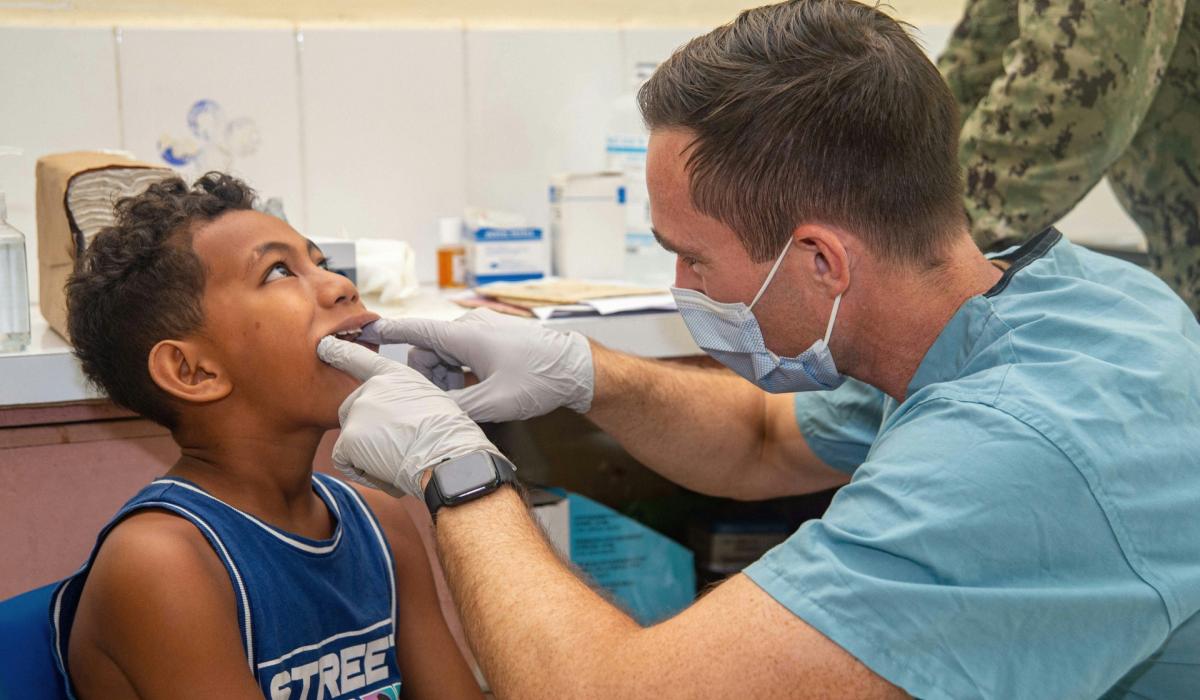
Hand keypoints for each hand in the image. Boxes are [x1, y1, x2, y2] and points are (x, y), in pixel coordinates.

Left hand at [317, 336, 501, 498]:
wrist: (446, 455)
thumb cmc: (448, 435)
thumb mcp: (431, 402)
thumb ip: (403, 401)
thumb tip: (393, 420)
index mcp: (395, 375)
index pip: (360, 359)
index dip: (340, 352)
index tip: (325, 346)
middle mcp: (372, 387)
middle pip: (351, 409)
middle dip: (365, 431)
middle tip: (393, 446)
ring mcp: (358, 410)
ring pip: (350, 437)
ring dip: (366, 452)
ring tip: (396, 458)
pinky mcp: (349, 437)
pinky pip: (344, 459)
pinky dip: (360, 470)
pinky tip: (384, 470)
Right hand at [360, 309, 593, 422]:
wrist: (576, 368)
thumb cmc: (539, 380)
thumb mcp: (494, 402)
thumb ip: (455, 408)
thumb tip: (428, 414)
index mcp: (464, 335)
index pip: (414, 331)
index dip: (385, 333)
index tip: (361, 332)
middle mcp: (469, 327)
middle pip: (428, 352)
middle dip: (430, 378)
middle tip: (449, 405)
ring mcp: (482, 331)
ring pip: (445, 356)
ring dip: (447, 379)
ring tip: (470, 401)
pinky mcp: (492, 338)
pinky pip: (462, 355)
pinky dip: (461, 374)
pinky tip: (478, 393)